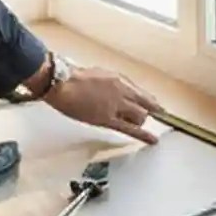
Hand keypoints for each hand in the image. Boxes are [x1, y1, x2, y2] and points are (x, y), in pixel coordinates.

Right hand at [43, 66, 163, 143]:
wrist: (61, 83)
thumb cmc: (72, 78)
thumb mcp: (98, 75)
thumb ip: (111, 84)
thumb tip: (117, 92)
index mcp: (119, 80)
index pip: (142, 93)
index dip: (149, 102)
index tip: (154, 107)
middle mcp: (122, 92)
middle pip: (145, 105)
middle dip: (144, 112)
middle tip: (140, 117)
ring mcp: (116, 106)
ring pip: (140, 117)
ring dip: (137, 121)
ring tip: (131, 124)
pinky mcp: (108, 119)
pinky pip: (130, 128)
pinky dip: (143, 135)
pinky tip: (152, 140)